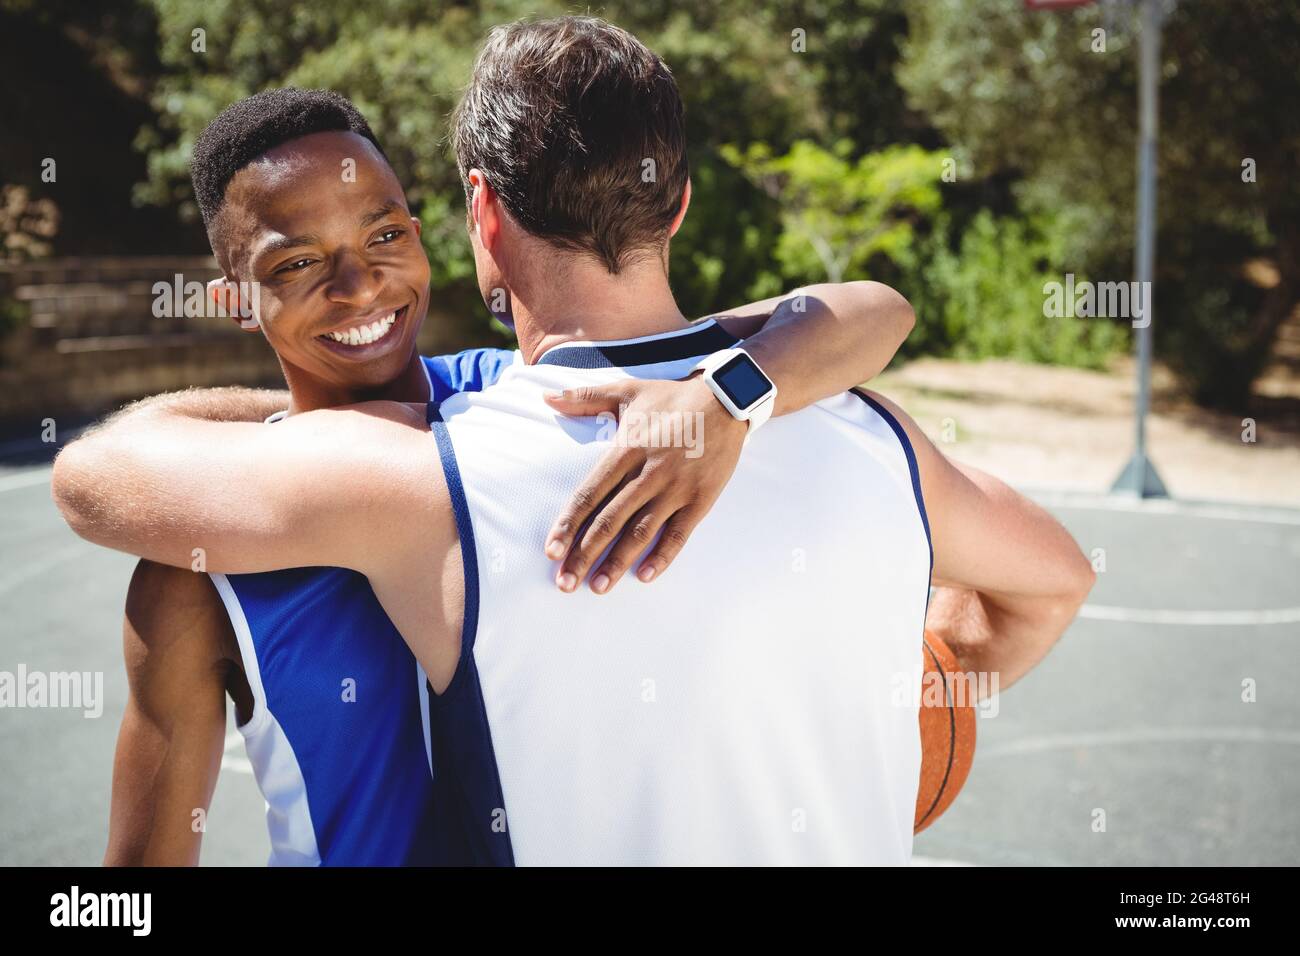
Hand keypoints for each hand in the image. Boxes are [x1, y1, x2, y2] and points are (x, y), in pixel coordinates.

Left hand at [542, 375, 745, 593]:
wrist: (727, 400)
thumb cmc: (672, 397)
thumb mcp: (627, 391)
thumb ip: (584, 398)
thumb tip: (547, 397)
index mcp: (626, 449)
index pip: (589, 494)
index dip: (568, 524)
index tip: (551, 551)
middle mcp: (649, 472)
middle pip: (610, 520)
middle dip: (584, 554)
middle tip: (565, 583)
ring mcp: (676, 488)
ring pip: (641, 532)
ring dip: (617, 562)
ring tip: (598, 587)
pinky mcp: (701, 499)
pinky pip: (679, 533)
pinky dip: (662, 556)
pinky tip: (644, 577)